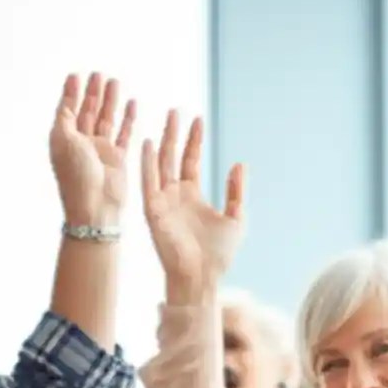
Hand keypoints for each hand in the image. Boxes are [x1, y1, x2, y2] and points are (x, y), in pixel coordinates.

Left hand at [49, 72, 135, 226]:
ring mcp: (100, 149)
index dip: (71, 92)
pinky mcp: (118, 157)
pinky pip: (124, 133)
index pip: (68, 109)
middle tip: (98, 74)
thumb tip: (66, 98)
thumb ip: (66, 117)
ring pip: (106, 118)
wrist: (95, 206)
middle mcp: (82, 142)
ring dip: (110, 100)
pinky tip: (131, 104)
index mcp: (64, 138)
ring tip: (115, 81)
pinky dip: (128, 119)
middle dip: (93, 92)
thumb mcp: (64, 141)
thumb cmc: (76, 177)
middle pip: (88, 110)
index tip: (76, 74)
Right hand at [141, 111, 244, 302]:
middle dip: (176, 134)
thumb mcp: (235, 218)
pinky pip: (148, 182)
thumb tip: (239, 163)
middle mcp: (175, 195)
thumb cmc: (218, 254)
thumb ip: (236, 191)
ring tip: (166, 118)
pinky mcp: (153, 211)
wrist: (202, 277)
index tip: (198, 119)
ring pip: (161, 164)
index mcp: (192, 195)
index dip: (194, 140)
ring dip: (163, 141)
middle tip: (176, 110)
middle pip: (174, 157)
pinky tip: (150, 143)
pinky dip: (148, 163)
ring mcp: (162, 201)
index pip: (191, 161)